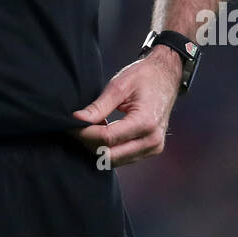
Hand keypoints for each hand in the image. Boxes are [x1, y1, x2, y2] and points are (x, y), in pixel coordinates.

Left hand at [69, 47, 181, 166]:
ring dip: (99, 147)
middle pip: (110, 155)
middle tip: (76, 127)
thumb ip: (99, 106)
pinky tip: (104, 131)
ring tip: (91, 126)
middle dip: (89, 143)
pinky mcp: (152, 149)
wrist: (167, 76)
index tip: (71, 124)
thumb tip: (77, 119)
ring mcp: (154, 148)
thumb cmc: (144, 76)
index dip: (85, 133)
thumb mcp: (119, 86)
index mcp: (145, 122)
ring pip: (116, 160)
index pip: (107, 138)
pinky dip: (110, 149)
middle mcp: (152, 140)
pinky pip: (124, 157)